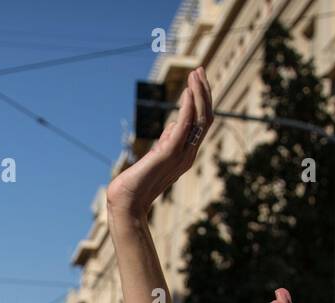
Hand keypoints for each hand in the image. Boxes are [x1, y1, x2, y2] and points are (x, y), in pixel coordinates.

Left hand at [106, 67, 212, 218]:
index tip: (197, 79)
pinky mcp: (169, 153)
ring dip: (198, 93)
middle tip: (199, 70)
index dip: (202, 100)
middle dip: (204, 91)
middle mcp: (189, 153)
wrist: (127, 201)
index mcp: (187, 153)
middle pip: (206, 117)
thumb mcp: (157, 155)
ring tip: (194, 74)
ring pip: (200, 119)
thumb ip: (168, 140)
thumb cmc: (138, 180)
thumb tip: (175, 123)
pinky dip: (188, 107)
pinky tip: (187, 92)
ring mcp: (181, 154)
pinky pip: (185, 125)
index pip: (203, 122)